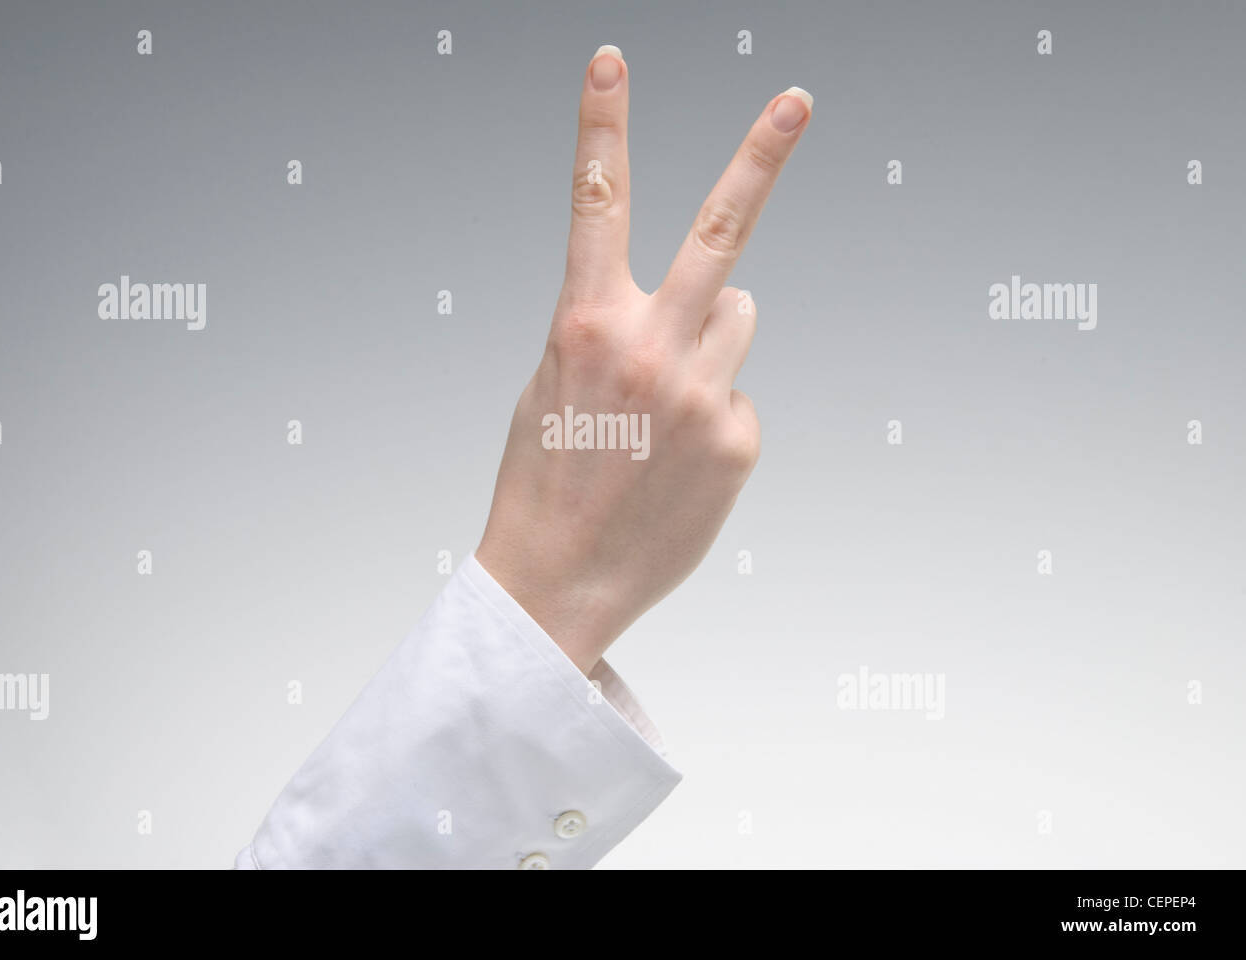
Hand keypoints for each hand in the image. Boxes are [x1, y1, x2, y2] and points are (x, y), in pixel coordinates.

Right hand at [476, 45, 812, 674]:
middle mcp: (652, 348)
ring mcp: (704, 394)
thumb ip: (613, 328)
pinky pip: (740, 392)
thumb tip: (714, 303)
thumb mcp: (551, 385)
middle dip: (760, 155)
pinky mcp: (740, 439)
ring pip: (737, 317)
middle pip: (721, 230)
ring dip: (710, 340)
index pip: (596, 202)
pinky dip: (715, 413)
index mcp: (585, 325)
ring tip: (663, 407)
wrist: (556, 582)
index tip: (610, 61)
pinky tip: (678, 460)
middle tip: (796, 98)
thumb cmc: (545, 479)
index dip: (602, 124)